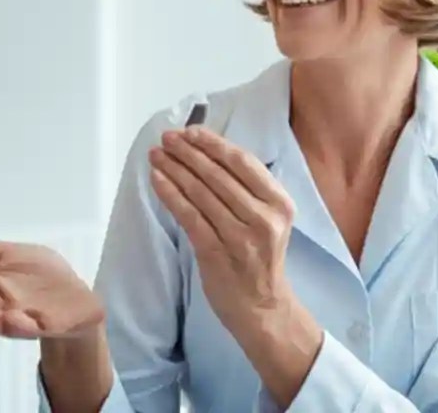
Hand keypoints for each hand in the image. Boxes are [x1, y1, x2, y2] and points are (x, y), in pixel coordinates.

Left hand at [149, 126, 302, 341]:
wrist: (262, 307)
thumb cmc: (262, 258)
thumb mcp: (272, 219)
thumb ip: (250, 191)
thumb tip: (211, 154)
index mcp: (280, 204)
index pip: (244, 163)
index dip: (214, 144)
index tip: (192, 131)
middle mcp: (263, 218)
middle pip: (218, 175)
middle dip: (189, 152)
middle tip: (167, 137)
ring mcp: (239, 237)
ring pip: (200, 193)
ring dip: (175, 169)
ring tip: (157, 154)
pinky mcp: (215, 253)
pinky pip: (188, 216)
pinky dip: (170, 194)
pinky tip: (157, 179)